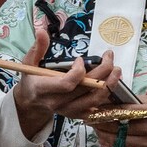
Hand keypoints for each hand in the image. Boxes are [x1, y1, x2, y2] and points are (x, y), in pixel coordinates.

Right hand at [11, 18, 118, 136]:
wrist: (32, 103)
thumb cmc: (32, 80)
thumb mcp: (29, 63)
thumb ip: (38, 48)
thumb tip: (42, 31)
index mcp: (44, 89)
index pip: (67, 84)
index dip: (78, 71)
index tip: (80, 59)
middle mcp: (58, 102)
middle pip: (86, 89)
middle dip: (102, 71)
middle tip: (109, 57)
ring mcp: (68, 111)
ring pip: (95, 100)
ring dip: (109, 84)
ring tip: (117, 70)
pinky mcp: (77, 115)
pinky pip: (97, 108)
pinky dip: (107, 96)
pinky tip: (112, 83)